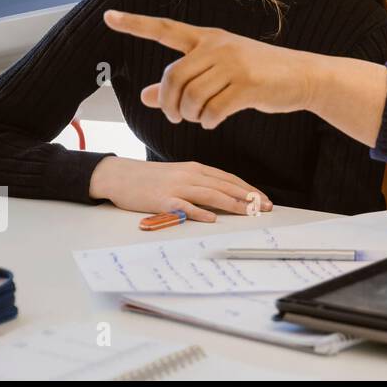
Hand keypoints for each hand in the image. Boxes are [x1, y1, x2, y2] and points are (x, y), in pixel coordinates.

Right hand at [88, 156, 272, 221]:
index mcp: (196, 168)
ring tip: (249, 212)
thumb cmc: (151, 178)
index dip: (248, 188)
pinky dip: (199, 212)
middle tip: (266, 207)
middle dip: (248, 197)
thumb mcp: (180, 174)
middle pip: (225, 186)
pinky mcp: (162, 200)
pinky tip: (212, 218)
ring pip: (210, 194)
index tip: (263, 198)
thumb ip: (200, 182)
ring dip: (233, 204)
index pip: (228, 178)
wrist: (120, 175)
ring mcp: (176, 187)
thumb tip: (223, 194)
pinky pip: (184, 206)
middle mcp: (190, 175)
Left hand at [103, 10, 317, 128]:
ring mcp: (233, 64)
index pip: (165, 29)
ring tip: (201, 118)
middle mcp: (217, 47)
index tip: (108, 17)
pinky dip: (209, 122)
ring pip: (191, 98)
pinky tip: (216, 121)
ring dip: (190, 116)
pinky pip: (213, 111)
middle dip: (169, 104)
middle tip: (176, 118)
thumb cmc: (258, 74)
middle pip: (172, 77)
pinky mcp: (247, 85)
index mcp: (208, 38)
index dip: (135, 24)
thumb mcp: (219, 71)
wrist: (302, 76)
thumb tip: (144, 97)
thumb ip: (182, 82)